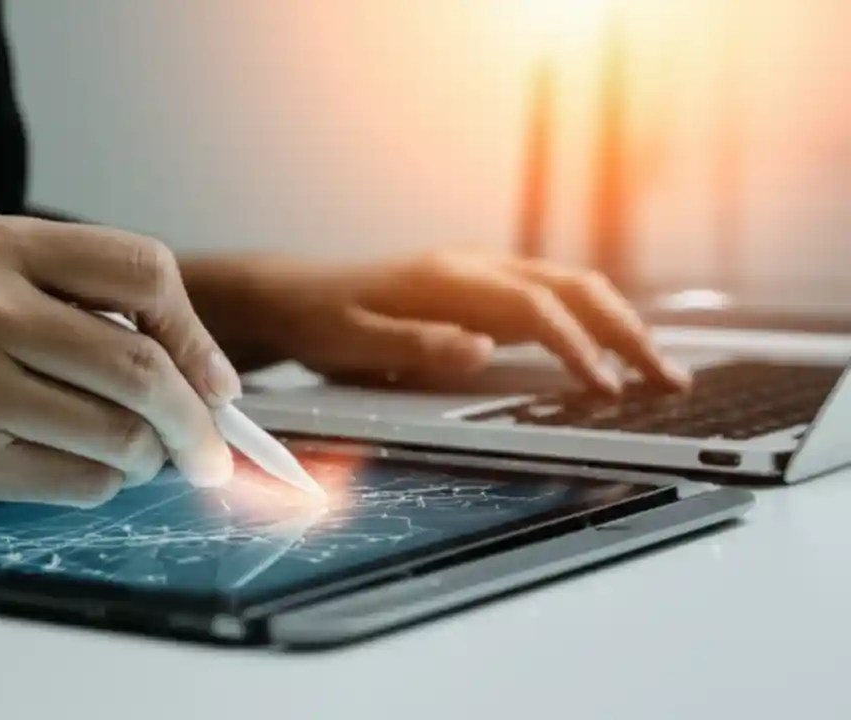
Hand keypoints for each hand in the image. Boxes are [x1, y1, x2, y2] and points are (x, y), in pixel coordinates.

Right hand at [0, 217, 241, 507]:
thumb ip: (86, 302)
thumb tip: (207, 380)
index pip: (143, 271)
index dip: (196, 334)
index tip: (216, 381)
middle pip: (143, 367)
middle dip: (197, 423)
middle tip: (211, 450)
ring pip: (120, 437)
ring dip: (146, 458)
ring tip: (129, 453)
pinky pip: (80, 482)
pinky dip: (99, 483)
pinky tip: (73, 466)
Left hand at [187, 250, 687, 393]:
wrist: (294, 295)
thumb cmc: (320, 319)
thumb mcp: (354, 341)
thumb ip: (416, 344)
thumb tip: (484, 349)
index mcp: (449, 278)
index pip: (535, 306)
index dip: (576, 346)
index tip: (606, 388)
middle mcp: (474, 268)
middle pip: (572, 287)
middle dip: (627, 331)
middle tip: (670, 380)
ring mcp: (481, 277)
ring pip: (570, 290)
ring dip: (619, 326)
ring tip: (660, 372)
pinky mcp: (480, 292)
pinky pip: (551, 301)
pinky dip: (591, 325)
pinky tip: (610, 356)